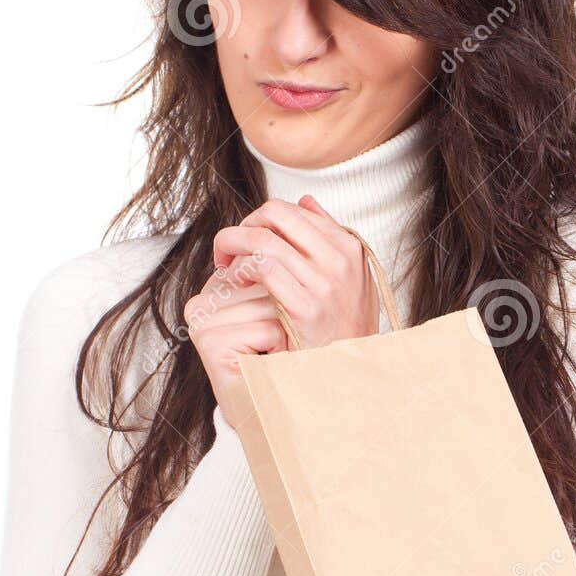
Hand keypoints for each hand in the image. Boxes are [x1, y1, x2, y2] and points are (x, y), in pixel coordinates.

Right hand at [182, 253, 290, 429]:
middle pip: (264, 282)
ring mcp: (201, 322)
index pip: (259, 266)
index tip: (269, 331)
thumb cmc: (281, 361)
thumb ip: (272, 277)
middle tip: (274, 346)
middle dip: (283, 314)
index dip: (280, 299)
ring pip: (270, 303)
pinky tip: (272, 363)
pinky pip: (270, 328)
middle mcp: (200, 304)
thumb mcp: (277, 311)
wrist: (275, 412)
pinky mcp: (210, 341)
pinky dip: (283, 346)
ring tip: (275, 355)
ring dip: (287, 330)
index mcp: (212, 291)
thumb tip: (277, 254)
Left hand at [212, 194, 380, 351]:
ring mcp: (324, 283)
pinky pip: (263, 268)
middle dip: (244, 225)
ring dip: (233, 246)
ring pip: (263, 239)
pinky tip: (234, 283)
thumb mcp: (350, 278)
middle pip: (275, 214)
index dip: (261, 220)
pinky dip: (240, 270)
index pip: (292, 209)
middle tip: (229, 248)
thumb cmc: (344, 329)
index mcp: (348, 246)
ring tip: (225, 266)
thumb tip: (305, 201)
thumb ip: (329, 238)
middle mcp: (338, 259)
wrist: (349, 375)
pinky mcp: (305, 307)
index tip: (247, 241)